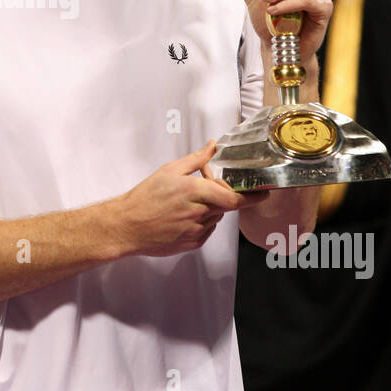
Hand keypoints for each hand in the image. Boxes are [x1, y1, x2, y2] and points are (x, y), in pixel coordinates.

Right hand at [120, 139, 262, 255]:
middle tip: (206, 191)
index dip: (252, 197)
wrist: (127, 226)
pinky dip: (202, 222)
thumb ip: (195, 160)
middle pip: (225, 206)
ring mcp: (196, 230)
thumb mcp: (169, 171)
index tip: (263, 193)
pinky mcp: (192, 243)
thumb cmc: (144, 198)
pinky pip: (206, 231)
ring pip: (215, 218)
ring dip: (209, 209)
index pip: (232, 197)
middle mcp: (198, 212)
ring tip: (185, 204)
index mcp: (194, 190)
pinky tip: (182, 217)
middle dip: (221, 197)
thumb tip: (211, 146)